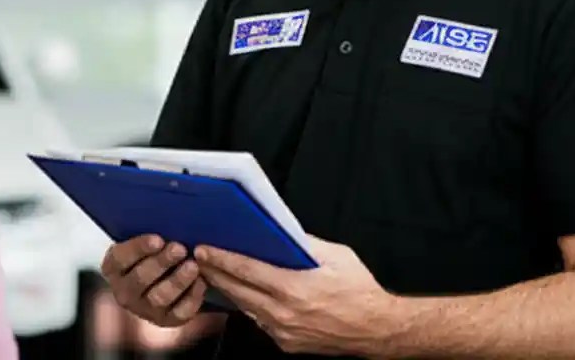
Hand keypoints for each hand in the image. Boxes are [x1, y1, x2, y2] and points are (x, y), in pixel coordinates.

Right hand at [100, 234, 206, 327]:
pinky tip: (201, 282)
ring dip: (177, 280)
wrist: (166, 276)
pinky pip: (178, 313)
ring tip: (193, 266)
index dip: (138, 248)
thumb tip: (169, 218)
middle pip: (140, 279)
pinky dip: (192, 297)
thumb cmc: (154, 251)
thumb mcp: (146, 240)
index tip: (158, 239)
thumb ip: (152, 234)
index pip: (120, 258)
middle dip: (161, 263)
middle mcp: (125, 292)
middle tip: (179, 248)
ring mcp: (144, 309)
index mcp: (113, 268)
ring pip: (159, 298)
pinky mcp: (166, 320)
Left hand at [196, 236, 397, 356]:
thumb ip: (305, 243)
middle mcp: (283, 312)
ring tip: (214, 274)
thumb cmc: (360, 290)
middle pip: (237, 290)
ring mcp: (283, 331)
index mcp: (293, 287)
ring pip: (245, 307)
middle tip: (199, 259)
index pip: (246, 270)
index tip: (204, 249)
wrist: (376, 329)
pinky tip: (243, 294)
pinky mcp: (286, 343)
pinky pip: (260, 321)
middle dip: (215, 273)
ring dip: (228, 290)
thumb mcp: (336, 255)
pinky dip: (250, 306)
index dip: (221, 258)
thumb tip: (281, 231)